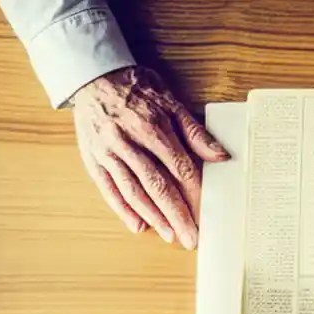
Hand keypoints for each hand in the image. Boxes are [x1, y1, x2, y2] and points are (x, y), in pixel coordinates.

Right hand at [71, 66, 228, 248]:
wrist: (93, 75)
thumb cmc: (137, 88)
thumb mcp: (171, 102)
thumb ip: (195, 132)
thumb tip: (221, 156)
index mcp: (152, 127)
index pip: (179, 167)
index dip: (194, 193)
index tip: (206, 213)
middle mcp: (128, 141)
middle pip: (157, 185)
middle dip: (176, 214)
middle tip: (190, 238)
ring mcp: (108, 152)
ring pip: (133, 190)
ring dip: (153, 216)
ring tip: (169, 235)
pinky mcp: (92, 159)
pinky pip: (108, 188)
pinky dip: (122, 209)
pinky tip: (138, 225)